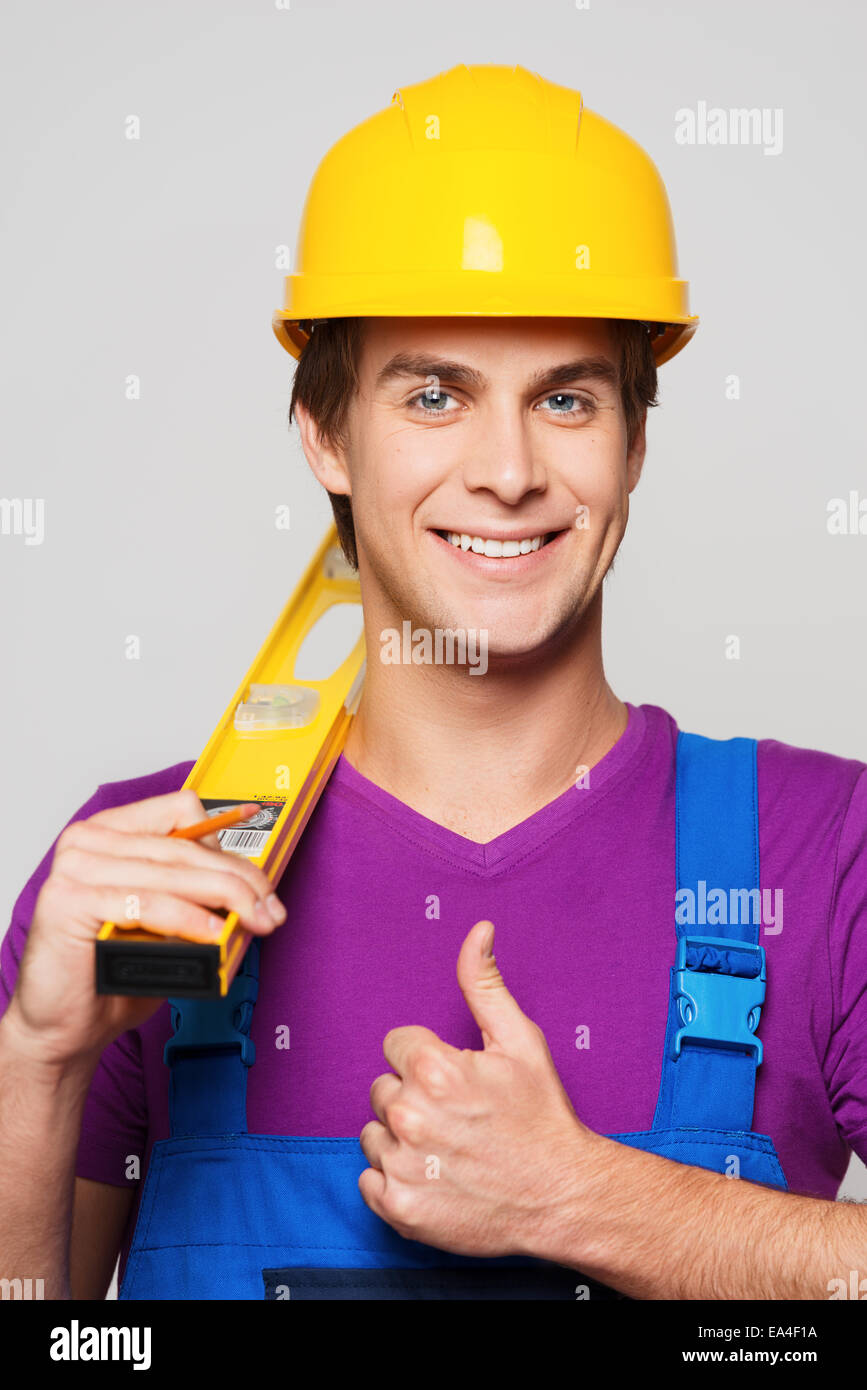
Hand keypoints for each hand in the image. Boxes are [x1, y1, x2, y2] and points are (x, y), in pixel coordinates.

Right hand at [3, 790, 286, 1068]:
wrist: (65, 1025)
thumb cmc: (113, 970)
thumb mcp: (164, 919)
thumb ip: (196, 892)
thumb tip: (255, 891)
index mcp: (111, 830)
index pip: (183, 812)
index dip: (229, 846)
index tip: (262, 881)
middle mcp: (89, 839)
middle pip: (184, 848)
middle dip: (240, 881)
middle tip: (271, 911)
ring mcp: (76, 867)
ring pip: (172, 874)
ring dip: (225, 898)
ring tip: (254, 923)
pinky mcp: (71, 900)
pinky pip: (149, 904)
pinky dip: (189, 919)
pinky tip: (214, 933)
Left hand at [359, 919, 588, 1257]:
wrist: (563, 1197)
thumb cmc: (542, 1116)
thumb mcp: (521, 1040)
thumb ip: (484, 983)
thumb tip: (477, 930)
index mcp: (434, 1069)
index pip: (396, 1045)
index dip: (427, 1059)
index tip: (457, 1080)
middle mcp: (411, 1115)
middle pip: (383, 1088)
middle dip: (413, 1096)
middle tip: (458, 1116)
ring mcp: (403, 1166)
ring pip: (374, 1133)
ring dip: (401, 1139)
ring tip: (447, 1148)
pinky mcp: (398, 1209)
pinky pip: (368, 1179)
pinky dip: (395, 1180)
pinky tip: (434, 1178)